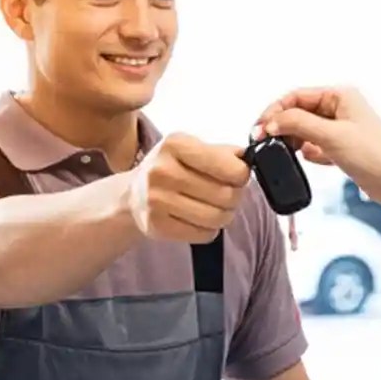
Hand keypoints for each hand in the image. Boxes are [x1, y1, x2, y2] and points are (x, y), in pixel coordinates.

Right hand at [128, 133, 251, 242]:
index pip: (231, 168)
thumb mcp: (191, 148)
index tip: (238, 176)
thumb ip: (222, 152)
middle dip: (235, 197)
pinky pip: (204, 234)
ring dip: (225, 216)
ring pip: (216, 217)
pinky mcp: (156, 226)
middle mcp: (163, 171)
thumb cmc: (169, 168)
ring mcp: (157, 200)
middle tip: (229, 195)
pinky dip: (210, 230)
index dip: (242, 175)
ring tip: (217, 208)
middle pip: (226, 195)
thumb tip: (248, 157)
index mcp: (175, 145)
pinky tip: (200, 219)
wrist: (132, 194)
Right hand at [255, 87, 380, 206]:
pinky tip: (310, 160)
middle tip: (263, 141)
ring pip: (305, 130)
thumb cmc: (372, 155)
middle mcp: (340, 108)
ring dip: (295, 141)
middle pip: (299, 112)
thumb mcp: (330, 136)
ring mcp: (341, 128)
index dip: (275, 111)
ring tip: (286, 152)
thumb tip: (271, 122)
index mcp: (340, 95)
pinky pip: (316, 145)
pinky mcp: (342, 147)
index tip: (260, 128)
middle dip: (282, 127)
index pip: (297, 96)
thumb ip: (298, 124)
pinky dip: (310, 153)